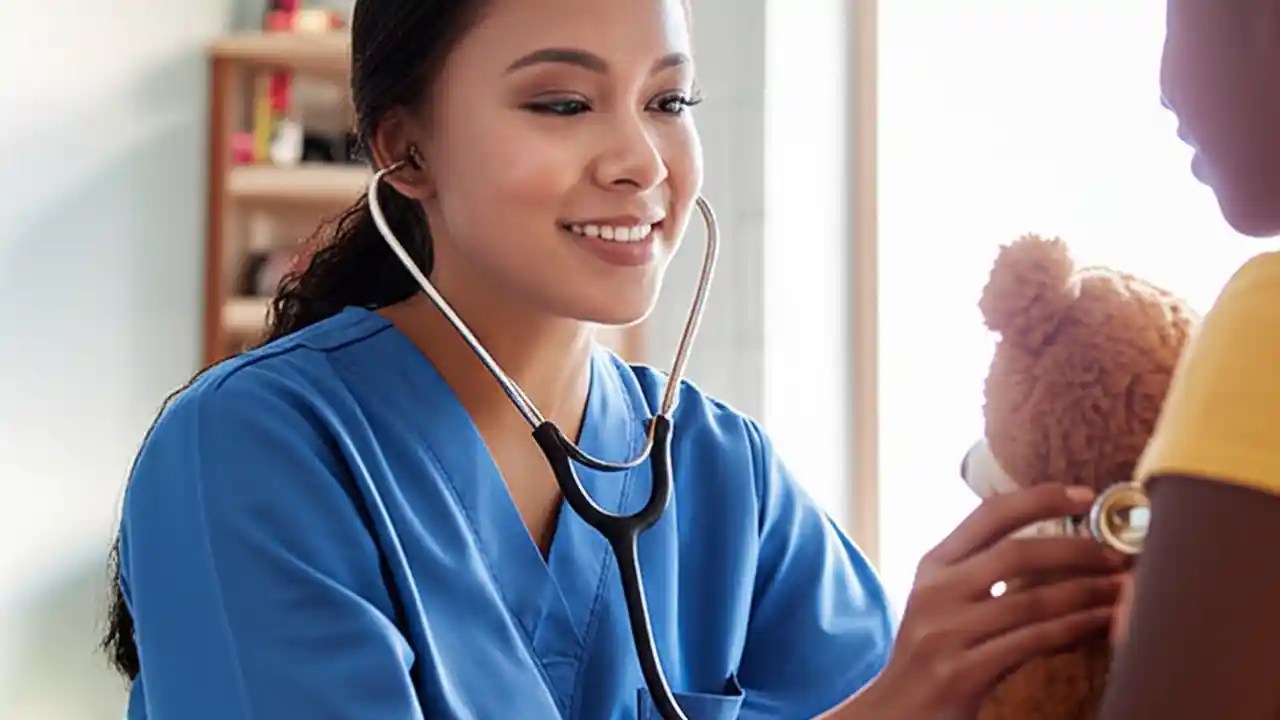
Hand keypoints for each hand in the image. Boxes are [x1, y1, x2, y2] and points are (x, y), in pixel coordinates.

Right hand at [866, 484, 1127, 718]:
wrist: (896, 711)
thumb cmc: (931, 653)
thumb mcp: (941, 601)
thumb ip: (978, 571)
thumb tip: (1049, 545)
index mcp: (933, 566)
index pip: (989, 515)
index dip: (1039, 499)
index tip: (1084, 495)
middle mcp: (937, 592)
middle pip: (1015, 554)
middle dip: (1076, 549)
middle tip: (1116, 554)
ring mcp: (948, 633)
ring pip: (1031, 601)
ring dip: (1087, 593)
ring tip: (1125, 589)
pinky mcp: (963, 671)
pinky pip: (1032, 642)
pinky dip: (1075, 628)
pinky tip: (1101, 622)